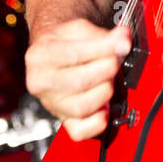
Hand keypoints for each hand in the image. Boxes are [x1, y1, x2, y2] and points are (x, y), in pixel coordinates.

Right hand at [25, 19, 131, 141]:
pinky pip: (80, 131)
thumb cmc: (64, 42)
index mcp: (39, 56)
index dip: (103, 50)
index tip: (122, 45)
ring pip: (81, 107)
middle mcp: (40, 82)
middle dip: (106, 70)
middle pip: (78, 82)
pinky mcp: (62, 120)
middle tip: (115, 61)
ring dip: (104, 92)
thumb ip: (102, 35)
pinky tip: (104, 107)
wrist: (52, 53)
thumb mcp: (79, 29)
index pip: (74, 55)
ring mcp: (50, 104)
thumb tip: (123, 40)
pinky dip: (97, 122)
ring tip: (109, 80)